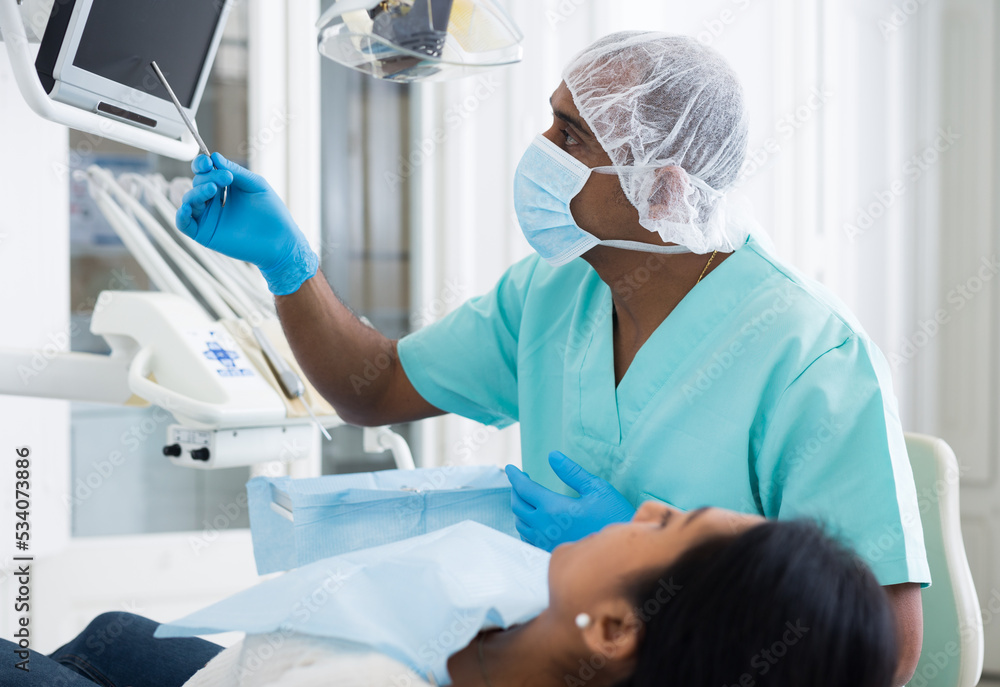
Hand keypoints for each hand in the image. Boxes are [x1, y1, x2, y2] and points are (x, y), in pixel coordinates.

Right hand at [176, 152, 318, 295]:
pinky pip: (184, 224)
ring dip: (197, 191)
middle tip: (226, 178)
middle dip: (208, 177)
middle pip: (197, 183)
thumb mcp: (255, 185)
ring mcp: (209, 218)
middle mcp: (214, 202)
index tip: (208, 161)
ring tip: (213, 189)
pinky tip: (187, 208)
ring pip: (189, 200)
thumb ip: (235, 171)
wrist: (280, 241)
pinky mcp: (205, 234)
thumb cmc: (272, 213)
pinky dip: (181, 215)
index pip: (205, 172)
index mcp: (225, 188)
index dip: (202, 164)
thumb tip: (214, 156)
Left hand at [504, 451, 635, 550]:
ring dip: (519, 507)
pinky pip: (528, 538)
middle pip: (518, 505)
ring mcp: (546, 542)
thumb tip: (553, 456)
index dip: (515, 476)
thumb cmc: (614, 518)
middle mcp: (544, 526)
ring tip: (525, 498)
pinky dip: (524, 525)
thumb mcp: (597, 489)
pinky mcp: (550, 553)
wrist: (623, 554)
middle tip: (520, 480)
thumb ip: (572, 472)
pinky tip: (532, 521)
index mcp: (553, 507)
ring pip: (520, 523)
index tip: (510, 468)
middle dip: (516, 490)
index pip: (525, 488)